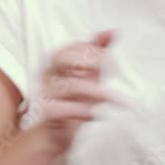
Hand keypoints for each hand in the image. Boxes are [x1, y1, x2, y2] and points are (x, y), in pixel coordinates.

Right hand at [36, 29, 119, 154]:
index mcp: (57, 62)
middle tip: (109, 70)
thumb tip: (114, 31)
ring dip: (98, 93)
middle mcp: (49, 74)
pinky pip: (68, 109)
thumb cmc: (74, 99)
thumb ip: (98, 52)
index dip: (93, 50)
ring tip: (117, 100)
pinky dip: (86, 111)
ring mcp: (48, 93)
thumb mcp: (88, 74)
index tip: (109, 59)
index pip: (73, 47)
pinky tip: (97, 114)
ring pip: (72, 85)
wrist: (55, 133)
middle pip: (61, 57)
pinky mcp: (50, 112)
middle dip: (88, 60)